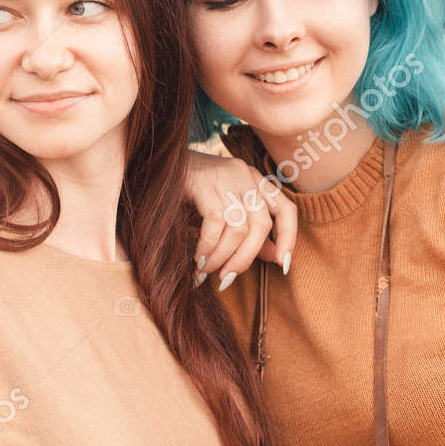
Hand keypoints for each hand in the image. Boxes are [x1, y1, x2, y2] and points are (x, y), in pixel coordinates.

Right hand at [184, 149, 297, 288]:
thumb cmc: (191, 192)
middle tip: (226, 278)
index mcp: (256, 181)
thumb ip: (250, 231)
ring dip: (222, 257)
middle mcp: (245, 176)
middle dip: (245, 258)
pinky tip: (198, 257)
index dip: (289, 238)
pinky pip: (216, 223)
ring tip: (206, 269)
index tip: (282, 265)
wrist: (156, 167)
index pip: (286, 209)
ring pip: (239, 228)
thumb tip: (273, 257)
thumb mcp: (225, 210)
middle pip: (261, 225)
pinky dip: (208, 246)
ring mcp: (226, 177)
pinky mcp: (204, 182)